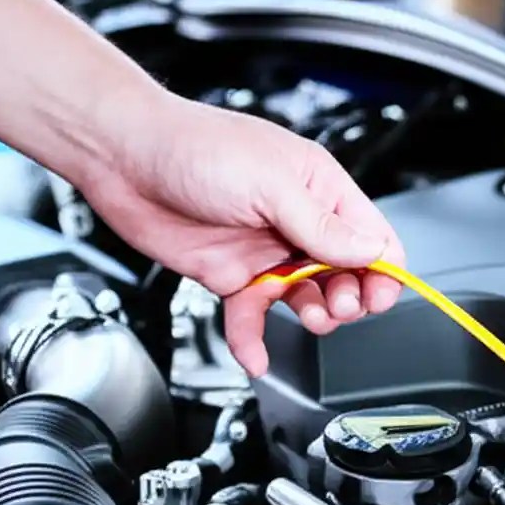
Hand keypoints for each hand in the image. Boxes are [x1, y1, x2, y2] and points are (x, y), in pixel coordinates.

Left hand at [80, 91, 405, 376]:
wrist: (122, 157)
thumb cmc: (192, 146)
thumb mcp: (268, 183)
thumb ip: (320, 224)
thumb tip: (370, 250)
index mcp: (318, 188)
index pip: (371, 236)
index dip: (383, 268)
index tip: (379, 295)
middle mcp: (297, 221)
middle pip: (347, 273)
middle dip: (350, 295)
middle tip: (338, 305)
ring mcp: (266, 250)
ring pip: (307, 297)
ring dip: (314, 315)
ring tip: (310, 318)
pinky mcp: (231, 274)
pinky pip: (253, 316)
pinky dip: (255, 340)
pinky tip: (258, 357)